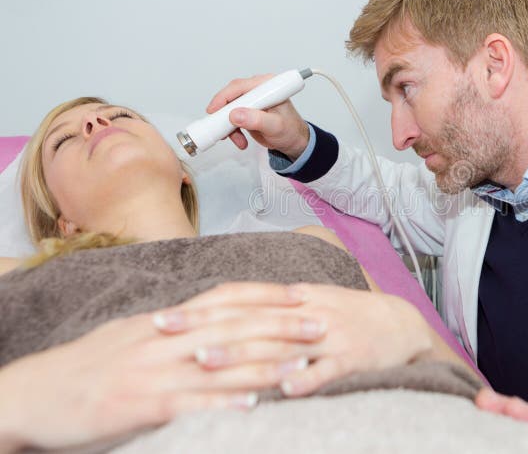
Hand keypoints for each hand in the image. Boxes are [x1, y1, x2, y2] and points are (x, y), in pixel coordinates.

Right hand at [0, 283, 313, 451]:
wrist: (32, 395)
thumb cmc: (84, 368)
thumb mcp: (131, 337)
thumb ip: (172, 330)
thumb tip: (205, 324)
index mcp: (165, 321)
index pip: (226, 299)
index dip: (268, 296)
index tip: (304, 295)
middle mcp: (164, 339)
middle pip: (234, 327)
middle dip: (282, 325)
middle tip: (323, 325)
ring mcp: (152, 371)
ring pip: (221, 363)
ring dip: (266, 363)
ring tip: (304, 364)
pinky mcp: (139, 405)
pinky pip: (189, 403)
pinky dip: (223, 402)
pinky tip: (253, 404)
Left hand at [172, 282, 433, 397]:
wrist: (400, 324)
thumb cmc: (348, 317)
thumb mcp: (308, 305)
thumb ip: (268, 312)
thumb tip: (220, 320)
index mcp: (291, 299)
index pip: (238, 302)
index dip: (199, 310)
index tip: (159, 319)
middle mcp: (304, 313)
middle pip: (250, 320)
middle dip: (205, 328)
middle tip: (164, 336)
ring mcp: (329, 335)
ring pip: (281, 344)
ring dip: (243, 354)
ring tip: (206, 364)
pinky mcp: (352, 358)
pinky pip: (328, 369)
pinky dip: (307, 377)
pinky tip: (283, 389)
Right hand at [206, 73, 309, 157]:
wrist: (294, 141)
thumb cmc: (291, 130)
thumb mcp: (275, 126)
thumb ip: (256, 120)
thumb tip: (236, 114)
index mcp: (268, 86)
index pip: (240, 86)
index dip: (224, 97)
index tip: (214, 110)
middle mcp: (258, 90)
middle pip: (231, 97)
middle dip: (224, 114)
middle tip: (221, 128)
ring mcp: (252, 101)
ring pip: (229, 109)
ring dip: (228, 126)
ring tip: (238, 140)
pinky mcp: (247, 111)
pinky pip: (231, 118)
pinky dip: (232, 130)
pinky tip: (240, 140)